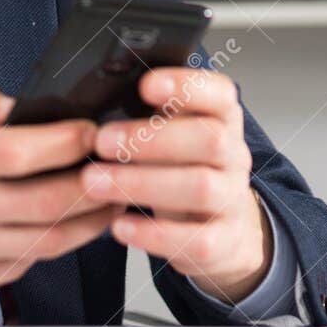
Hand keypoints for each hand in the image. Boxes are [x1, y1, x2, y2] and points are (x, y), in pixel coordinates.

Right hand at [0, 77, 115, 303]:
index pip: (24, 151)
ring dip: (89, 219)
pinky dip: (53, 244)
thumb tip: (19, 106)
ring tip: (110, 197)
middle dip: (96, 181)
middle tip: (118, 165)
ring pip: (47, 239)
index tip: (93, 131)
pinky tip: (68, 224)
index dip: (71, 140)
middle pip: (49, 200)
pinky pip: (24, 264)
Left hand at [79, 67, 271, 304]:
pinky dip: (154, 234)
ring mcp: (232, 199)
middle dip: (151, 139)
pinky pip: (197, 240)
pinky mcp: (224, 241)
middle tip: (101, 142)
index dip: (186, 86)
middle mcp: (234, 156)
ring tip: (94, 182)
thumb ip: (150, 115)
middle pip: (209, 140)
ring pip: (201, 188)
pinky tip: (119, 226)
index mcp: (222, 119)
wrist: (225, 228)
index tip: (145, 85)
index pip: (220, 93)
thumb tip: (92, 98)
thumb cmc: (183, 170)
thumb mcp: (174, 135)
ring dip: (142, 184)